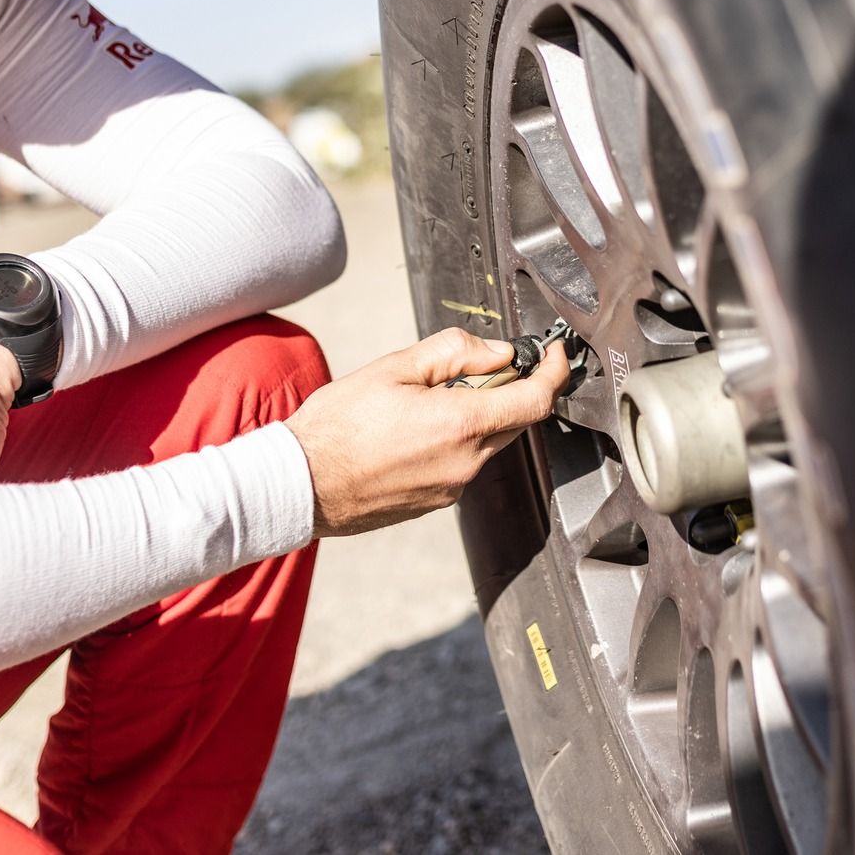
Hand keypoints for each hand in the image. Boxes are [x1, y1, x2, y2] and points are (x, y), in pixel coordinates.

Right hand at [283, 327, 570, 536]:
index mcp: (461, 424)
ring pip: (489, 442)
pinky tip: (412, 432)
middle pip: (515, 421)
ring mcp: (453, 487)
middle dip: (508, 390)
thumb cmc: (338, 424)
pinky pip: (464, 464)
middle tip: (471, 369)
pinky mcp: (437, 502)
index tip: (554, 354)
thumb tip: (499, 353)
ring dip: (476, 416)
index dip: (554, 372)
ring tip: (424, 402)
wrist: (300, 484)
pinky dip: (456, 441)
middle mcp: (466, 463)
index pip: (536, 400)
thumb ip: (455, 353)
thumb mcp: (395, 368)